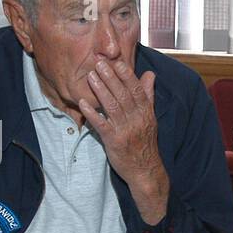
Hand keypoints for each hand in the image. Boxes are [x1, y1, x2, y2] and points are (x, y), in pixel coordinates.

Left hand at [80, 59, 168, 221]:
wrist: (145, 171)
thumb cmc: (145, 143)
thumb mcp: (150, 118)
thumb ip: (148, 95)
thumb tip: (150, 74)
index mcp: (146, 113)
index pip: (137, 90)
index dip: (126, 75)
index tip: (116, 62)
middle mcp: (137, 120)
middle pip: (123, 95)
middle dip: (110, 78)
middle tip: (98, 62)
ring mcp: (125, 131)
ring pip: (112, 107)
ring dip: (100, 90)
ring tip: (90, 76)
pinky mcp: (114, 142)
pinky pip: (101, 125)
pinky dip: (92, 113)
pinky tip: (83, 103)